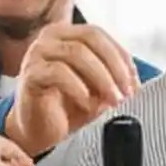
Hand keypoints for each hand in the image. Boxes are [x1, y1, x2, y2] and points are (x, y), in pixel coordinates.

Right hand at [5, 24, 140, 155]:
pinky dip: (79, 89)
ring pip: (76, 54)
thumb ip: (113, 77)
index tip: (134, 81)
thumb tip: (134, 81)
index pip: (98, 34)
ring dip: (101, 79)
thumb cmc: (68, 107)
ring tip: (112, 100)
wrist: (40, 131)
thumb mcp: (98, 88)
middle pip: (90, 38)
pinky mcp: (31, 74)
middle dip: (115, 66)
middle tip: (127, 92)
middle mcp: (50, 37)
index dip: (121, 56)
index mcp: (66, 34)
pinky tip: (88, 104)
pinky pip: (59, 73)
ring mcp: (37, 53)